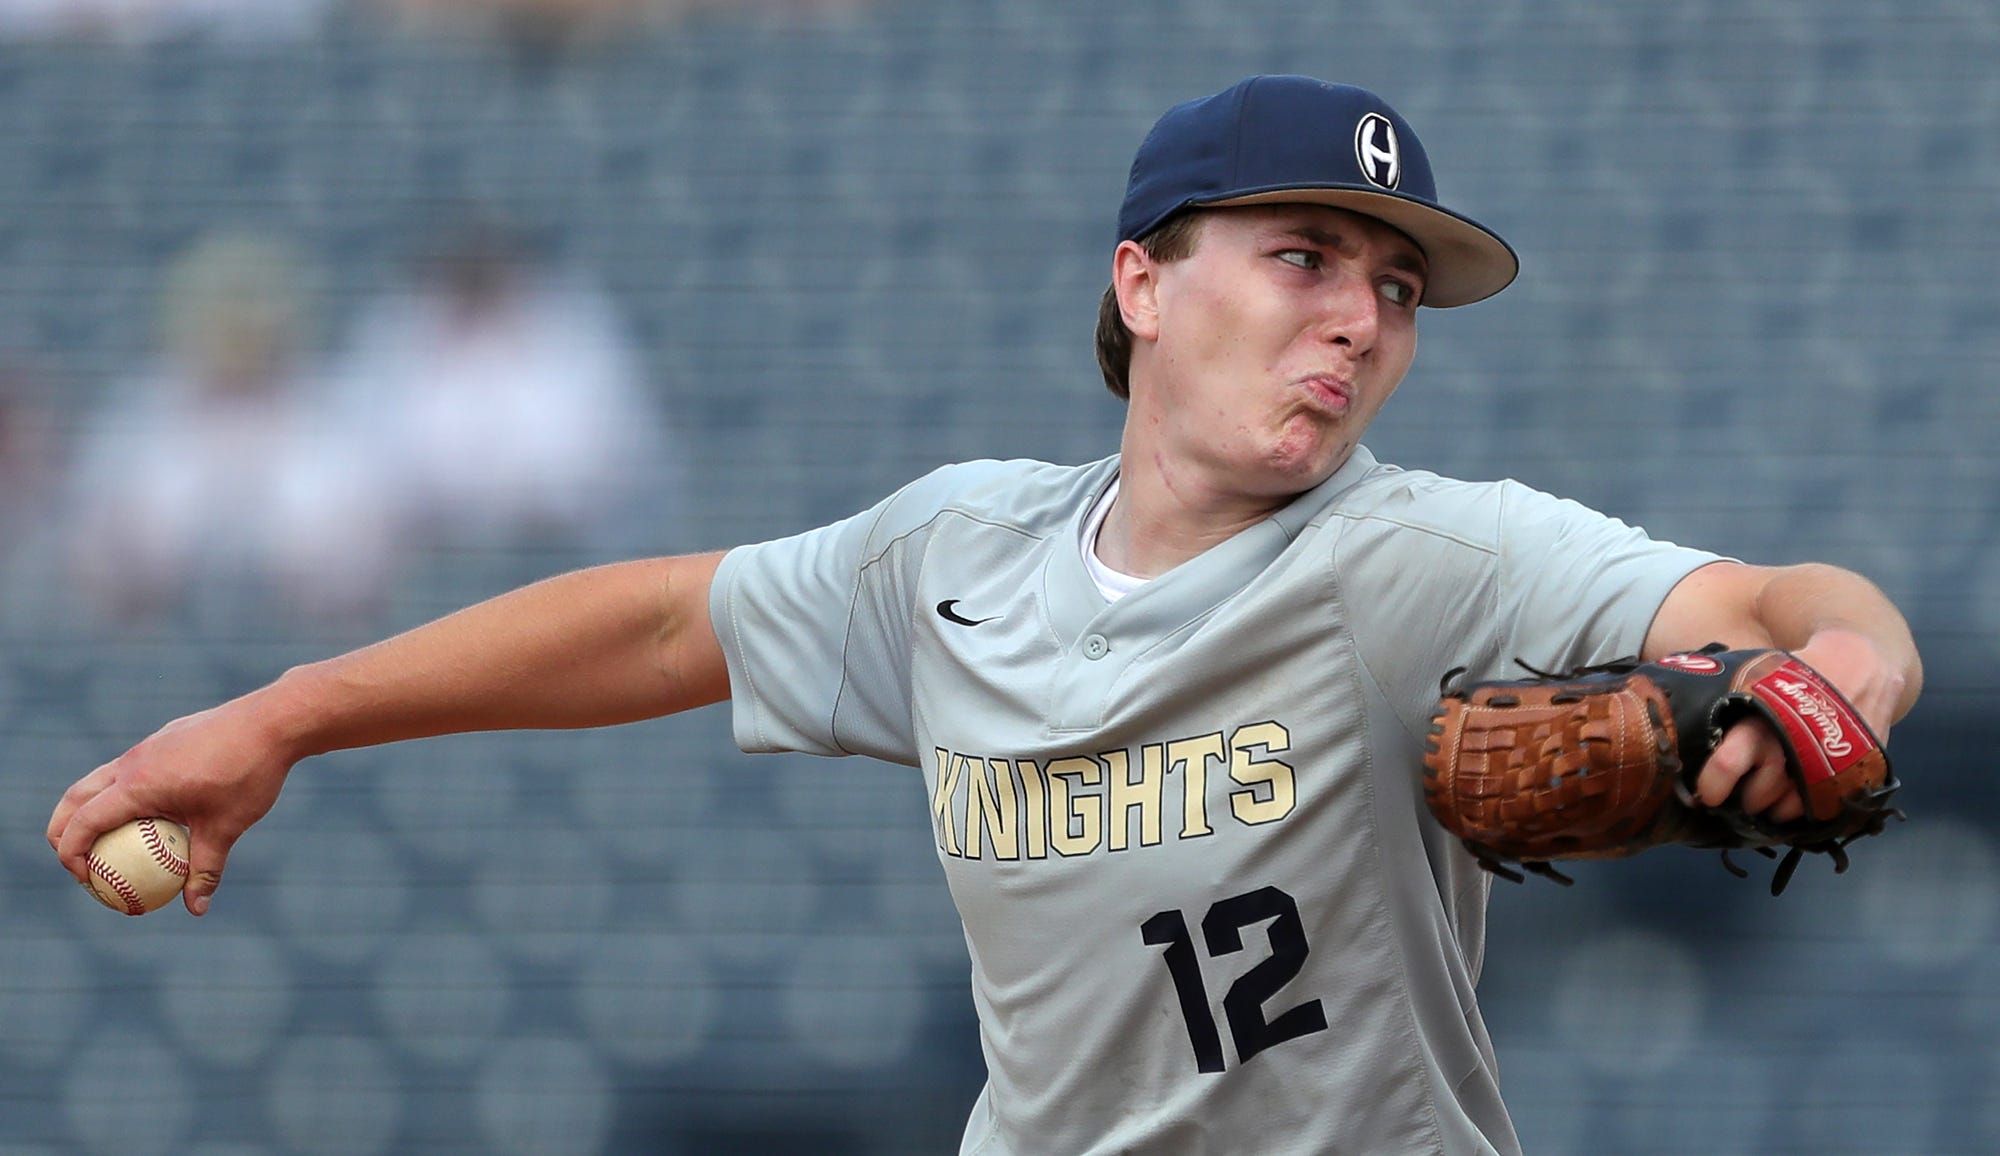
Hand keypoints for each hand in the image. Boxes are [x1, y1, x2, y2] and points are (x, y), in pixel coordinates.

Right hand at [47, 696, 293, 915]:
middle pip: (75, 798)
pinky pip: (128, 768)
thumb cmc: (249, 774)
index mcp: (137, 785)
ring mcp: (146, 746)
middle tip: (79, 863)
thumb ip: (206, 869)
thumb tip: (196, 909)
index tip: (84, 881)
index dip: (71, 855)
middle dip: (63, 832)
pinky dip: (121, 793)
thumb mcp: (227, 826)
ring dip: (91, 809)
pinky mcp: (163, 739)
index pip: (82, 822)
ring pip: (100, 779)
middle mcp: (132, 762)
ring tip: (108, 842)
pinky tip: (151, 813)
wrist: (273, 721)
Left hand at [1692, 630, 1903, 823]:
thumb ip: (1729, 699)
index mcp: (1762, 719)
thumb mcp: (1758, 676)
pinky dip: (1806, 809)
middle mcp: (1791, 745)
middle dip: (1746, 801)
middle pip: (1757, 796)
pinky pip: (1820, 810)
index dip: (1713, 786)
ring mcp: (1824, 764)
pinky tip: (1801, 795)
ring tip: (1773, 795)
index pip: (1727, 764)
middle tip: (1743, 796)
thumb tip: (1677, 699)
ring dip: (1776, 808)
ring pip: (1789, 808)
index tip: (1708, 795)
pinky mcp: (1851, 775)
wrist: (1863, 667)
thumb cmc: (1798, 673)